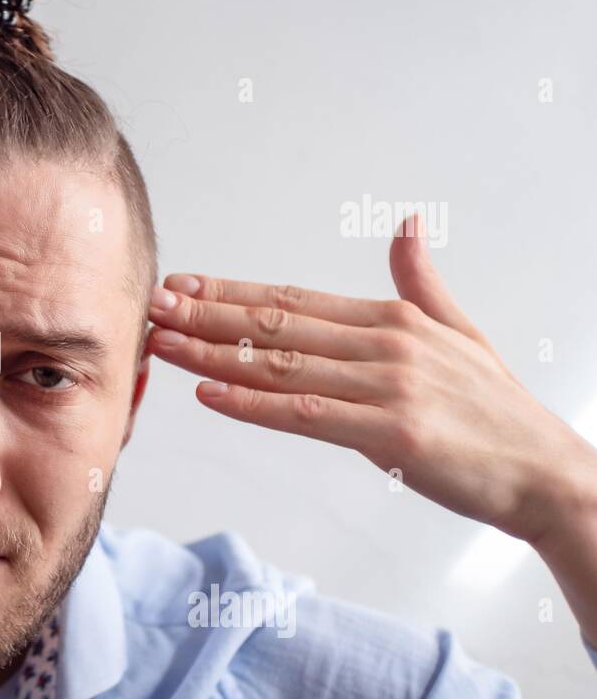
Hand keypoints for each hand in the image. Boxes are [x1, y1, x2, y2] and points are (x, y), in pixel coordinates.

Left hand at [145, 216, 595, 545]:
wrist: (546, 474)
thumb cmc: (497, 412)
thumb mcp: (459, 333)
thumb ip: (420, 283)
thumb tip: (406, 225)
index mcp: (392, 320)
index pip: (293, 300)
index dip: (232, 293)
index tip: (184, 285)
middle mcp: (384, 345)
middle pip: (276, 326)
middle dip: (207, 316)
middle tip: (153, 305)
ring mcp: (387, 388)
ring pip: (281, 367)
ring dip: (214, 355)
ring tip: (164, 343)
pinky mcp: (391, 434)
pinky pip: (306, 415)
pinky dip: (252, 405)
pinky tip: (208, 394)